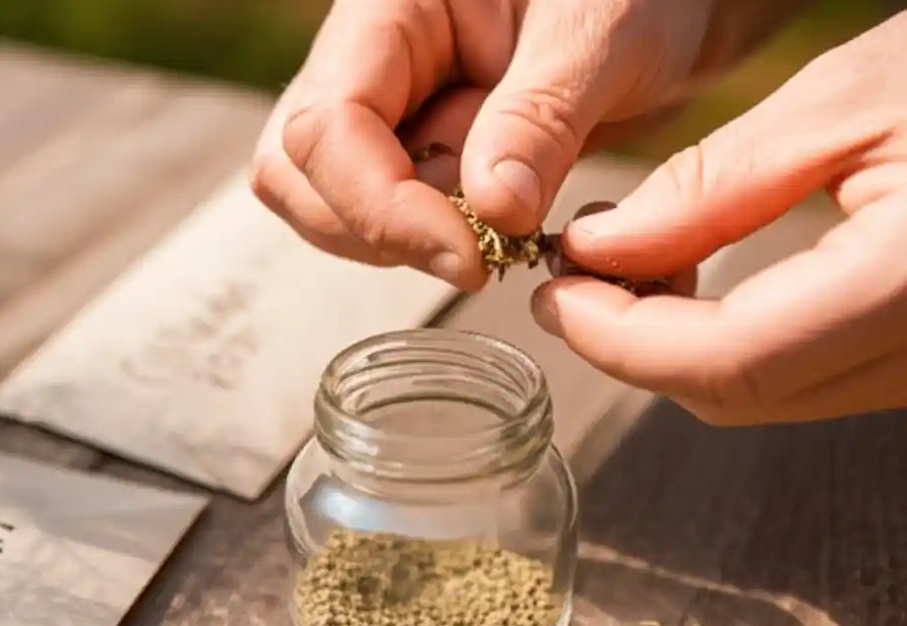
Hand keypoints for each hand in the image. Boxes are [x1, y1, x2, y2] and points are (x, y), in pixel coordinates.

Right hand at [249, 0, 798, 288]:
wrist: (672, 10)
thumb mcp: (602, 32)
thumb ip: (541, 116)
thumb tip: (494, 213)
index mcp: (389, 9)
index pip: (326, 123)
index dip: (380, 205)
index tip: (468, 256)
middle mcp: (367, 64)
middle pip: (298, 172)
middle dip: (375, 231)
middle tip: (477, 256)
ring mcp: (388, 116)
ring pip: (331, 206)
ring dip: (404, 246)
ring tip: (500, 236)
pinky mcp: (418, 161)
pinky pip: (391, 223)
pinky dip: (441, 248)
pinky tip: (508, 235)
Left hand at [534, 12, 906, 425]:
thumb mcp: (848, 101)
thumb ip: (716, 187)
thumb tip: (601, 251)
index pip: (730, 359)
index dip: (620, 338)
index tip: (554, 291)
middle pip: (740, 395)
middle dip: (633, 346)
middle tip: (572, 279)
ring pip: (770, 397)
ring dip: (676, 350)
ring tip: (624, 271)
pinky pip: (810, 379)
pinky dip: (734, 346)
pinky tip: (696, 286)